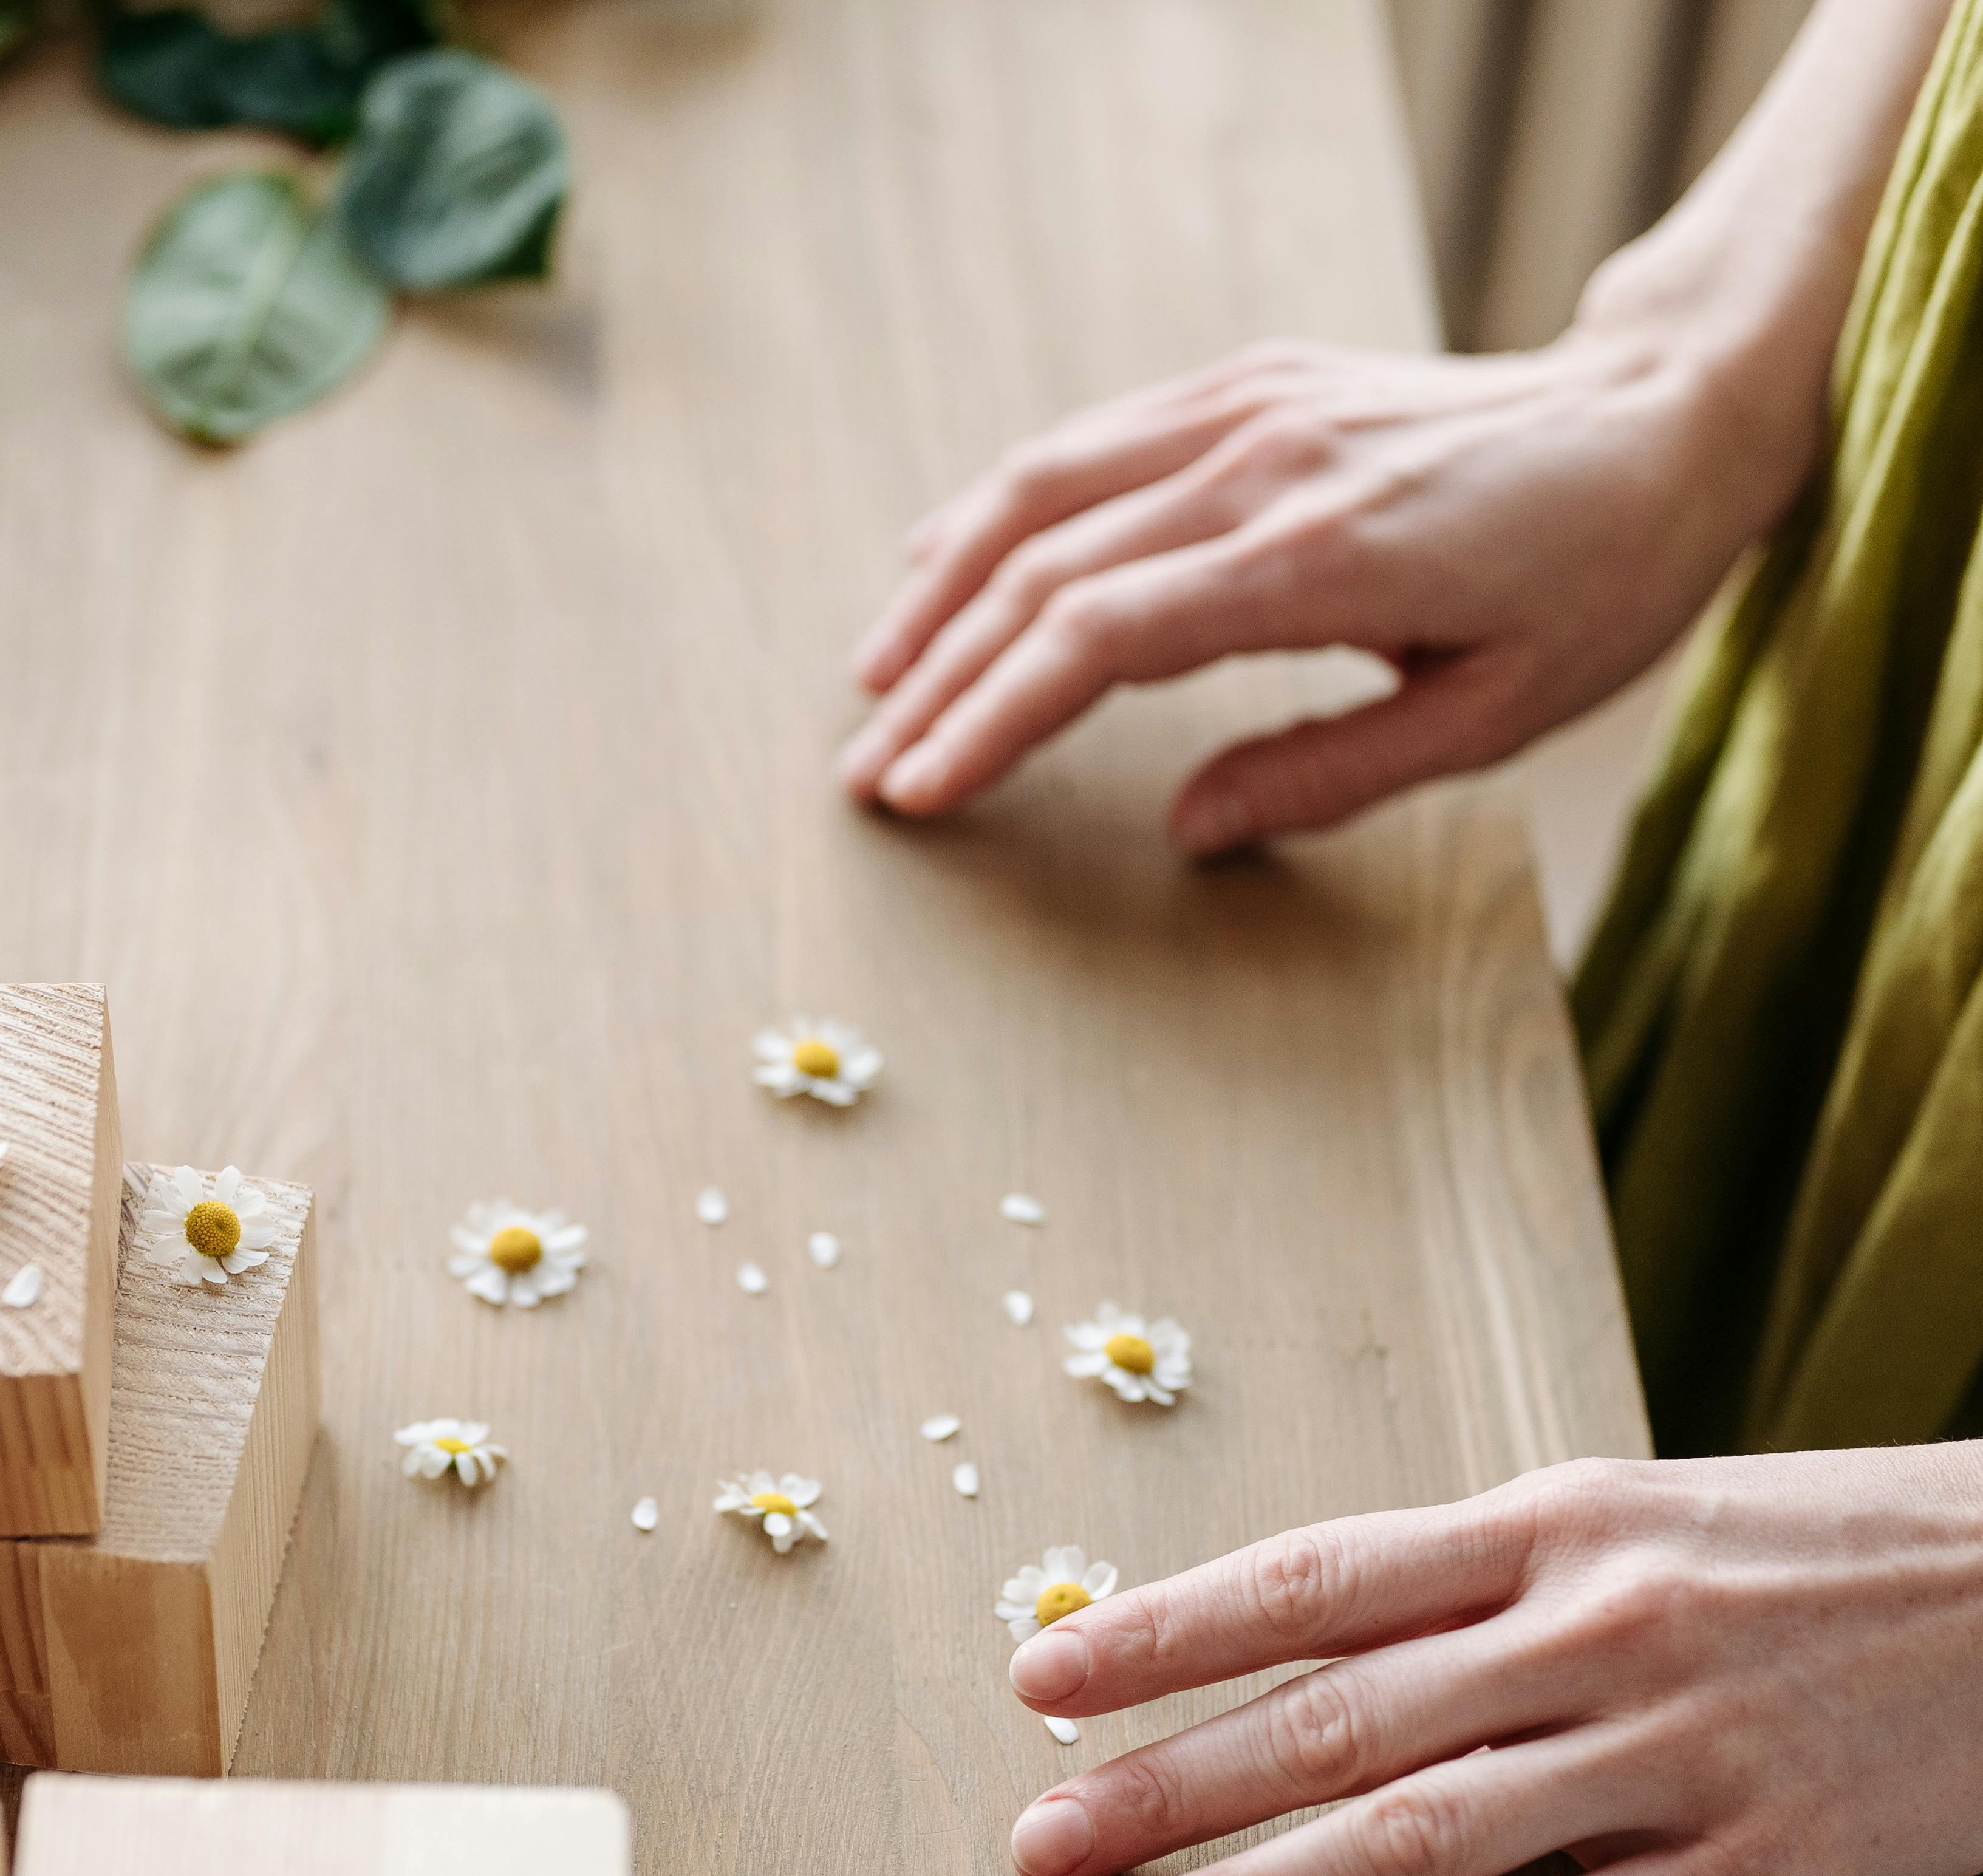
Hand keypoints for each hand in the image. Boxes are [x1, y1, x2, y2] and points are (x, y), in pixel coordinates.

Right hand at [840, 320, 1805, 849]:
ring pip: (1042, 486)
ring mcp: (1251, 406)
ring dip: (941, 585)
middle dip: (938, 679)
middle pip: (1040, 568)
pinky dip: (1003, 510)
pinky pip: (1094, 442)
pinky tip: (952, 564)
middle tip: (872, 773)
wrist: (1662, 419)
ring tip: (877, 679)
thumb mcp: (1488, 721)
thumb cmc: (1596, 578)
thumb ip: (1324, 778)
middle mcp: (1264, 462)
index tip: (924, 791)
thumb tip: (1189, 834)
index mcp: (1318, 557)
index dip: (990, 719)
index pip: (1096, 636)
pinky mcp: (1253, 382)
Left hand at [1004, 1448, 1982, 1875]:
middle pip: (1334, 1718)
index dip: (1163, 1630)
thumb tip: (1304, 1658)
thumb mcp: (1640, 1519)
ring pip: (1415, 1839)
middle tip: (1034, 1848)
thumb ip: (1483, 1589)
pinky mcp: (1750, 1873)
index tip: (1037, 1678)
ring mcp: (1672, 1754)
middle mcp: (1593, 1629)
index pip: (1314, 1579)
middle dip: (1163, 1786)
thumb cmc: (1812, 1556)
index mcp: (1553, 1524)